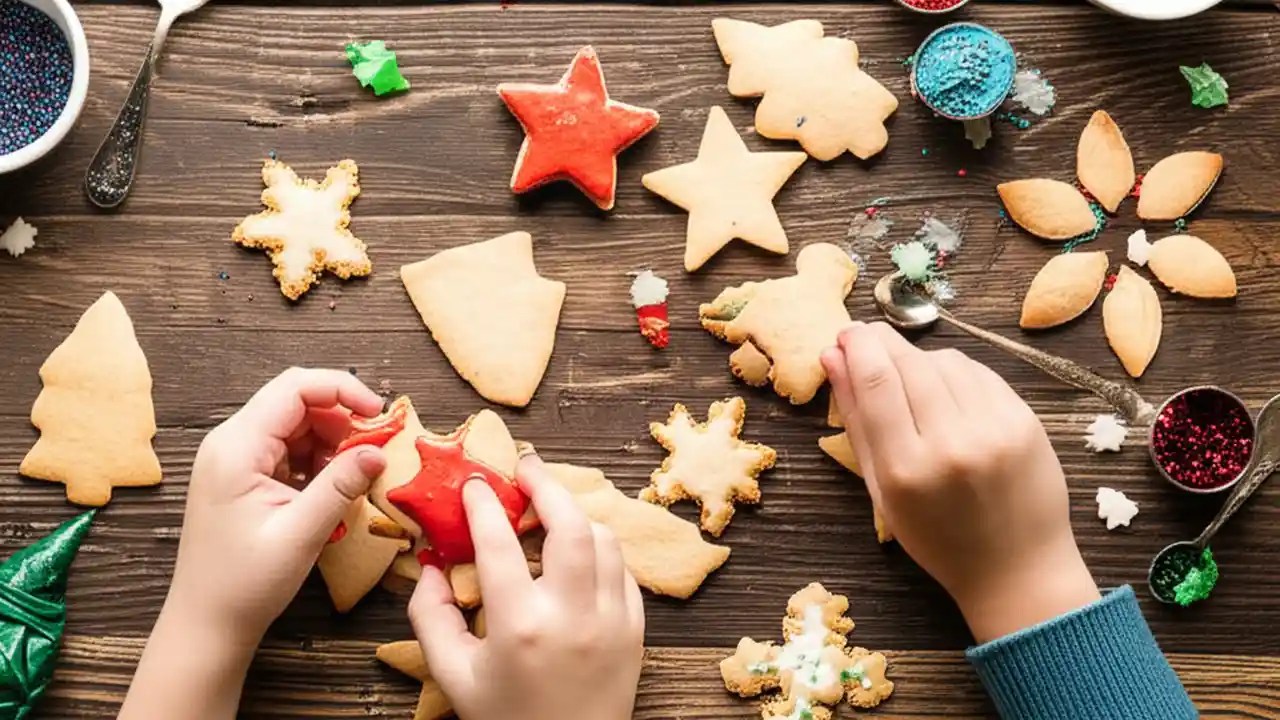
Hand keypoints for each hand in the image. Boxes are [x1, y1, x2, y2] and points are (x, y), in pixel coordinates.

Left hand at [169, 367, 387, 641]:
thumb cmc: (245, 583)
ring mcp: (235, 459)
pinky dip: (317, 462)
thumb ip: (341, 486)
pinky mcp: (244, 476)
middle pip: (297, 402)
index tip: (380, 414)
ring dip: (332, 443)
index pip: (295, 387)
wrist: (207, 623)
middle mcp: (230, 442)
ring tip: (348, 481)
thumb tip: (379, 451)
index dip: (343, 389)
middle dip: (342, 420)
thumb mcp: (302, 533)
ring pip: (297, 425)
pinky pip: (289, 450)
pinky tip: (328, 492)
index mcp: (236, 447)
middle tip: (371, 453)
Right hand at [409, 455, 644, 719]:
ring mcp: (611, 621)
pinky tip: (578, 550)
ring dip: (576, 516)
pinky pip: (623, 570)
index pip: (499, 542)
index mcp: (520, 626)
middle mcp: (572, 616)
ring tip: (549, 510)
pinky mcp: (635, 630)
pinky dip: (600, 550)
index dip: (483, 504)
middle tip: (525, 470)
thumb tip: (430, 567)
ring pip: (604, 540)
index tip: (474, 484)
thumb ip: (431, 618)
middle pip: (570, 523)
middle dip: (546, 485)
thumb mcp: (453, 676)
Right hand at [821, 322, 1098, 642]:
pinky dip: (955, 371)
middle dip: (883, 343)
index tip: (846, 334)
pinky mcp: (1026, 420)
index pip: (876, 382)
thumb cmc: (937, 537)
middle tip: (867, 339)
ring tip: (909, 378)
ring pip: (946, 361)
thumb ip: (856, 422)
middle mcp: (951, 444)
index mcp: (906, 470)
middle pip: (909, 364)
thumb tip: (833, 357)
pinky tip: (945, 388)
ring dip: (920, 359)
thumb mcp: (882, 490)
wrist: (1017, 568)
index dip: (858, 346)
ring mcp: (995, 429)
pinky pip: (979, 374)